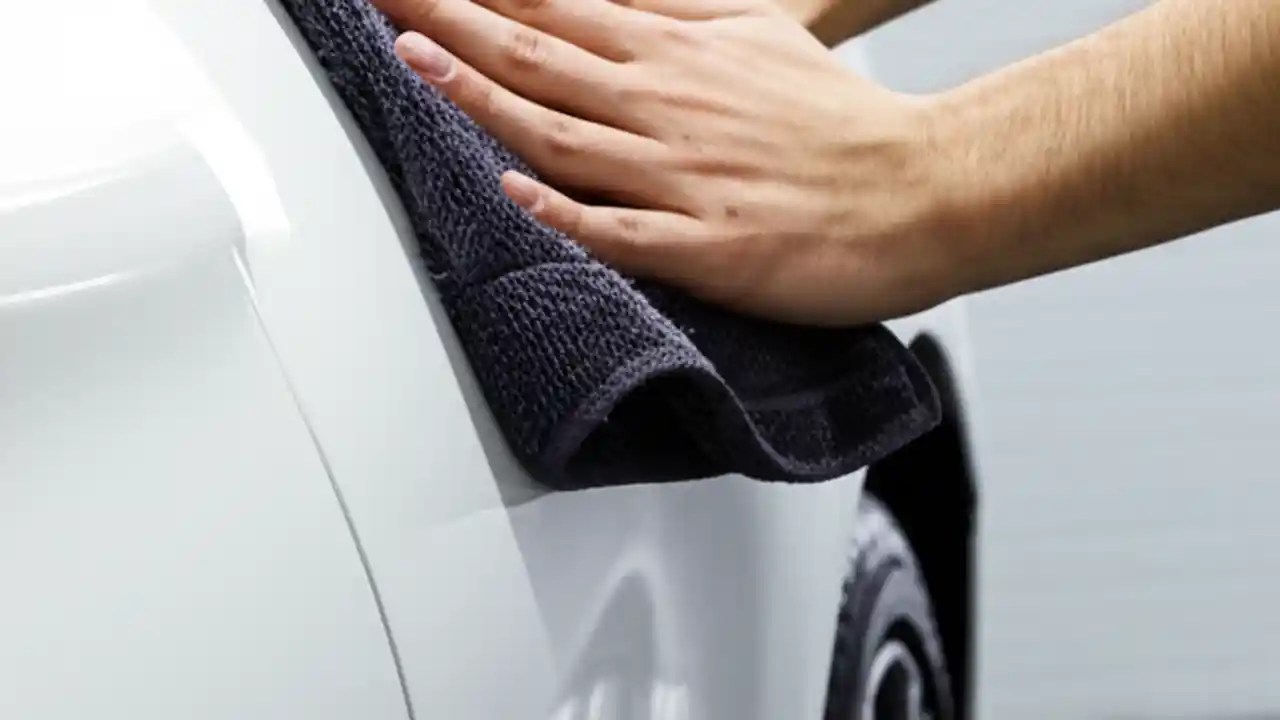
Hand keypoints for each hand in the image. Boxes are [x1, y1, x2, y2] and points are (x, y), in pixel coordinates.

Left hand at [372, 0, 956, 325]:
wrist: (924, 189)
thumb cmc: (841, 123)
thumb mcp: (761, 37)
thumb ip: (681, 17)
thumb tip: (611, 2)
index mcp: (681, 53)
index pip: (557, 7)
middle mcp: (670, 104)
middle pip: (539, 53)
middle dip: (448, 18)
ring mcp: (687, 176)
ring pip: (565, 132)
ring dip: (484, 97)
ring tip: (414, 63)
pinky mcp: (711, 246)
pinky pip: (623, 230)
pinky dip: (564, 213)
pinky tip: (513, 194)